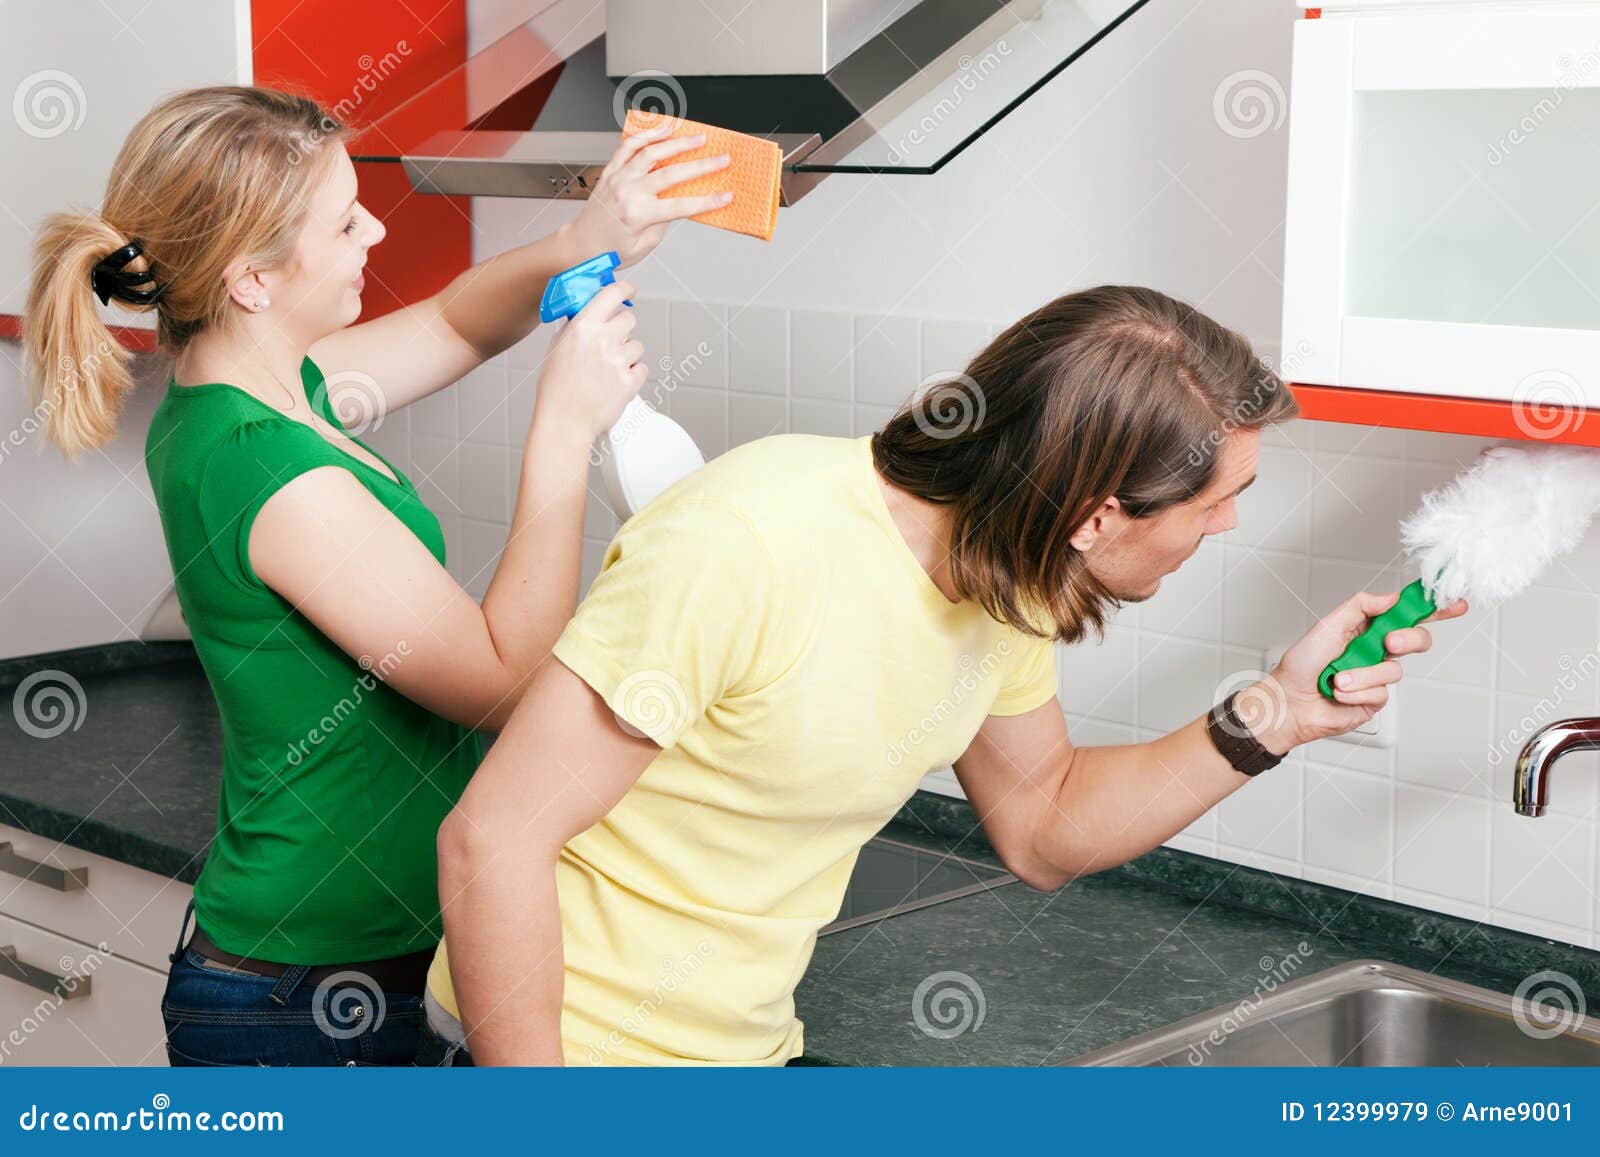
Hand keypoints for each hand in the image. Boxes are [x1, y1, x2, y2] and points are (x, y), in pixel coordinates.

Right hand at [530, 281, 646, 442]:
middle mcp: (603, 339)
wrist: (563, 422)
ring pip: (637, 345)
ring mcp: (619, 361)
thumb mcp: (558, 347)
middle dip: (622, 329)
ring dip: (627, 354)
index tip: (628, 291)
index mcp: (583, 326)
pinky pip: (641, 368)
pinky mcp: (631, 381)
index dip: (624, 289)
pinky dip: (632, 374)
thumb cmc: (556, 388)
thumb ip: (577, 326)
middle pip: (629, 319)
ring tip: (608, 370)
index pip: (612, 293)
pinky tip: (615, 382)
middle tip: (612, 342)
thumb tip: (592, 312)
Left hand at [564, 120, 733, 267]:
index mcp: (639, 215)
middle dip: (702, 165)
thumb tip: (677, 200)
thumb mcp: (643, 245)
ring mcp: (619, 178)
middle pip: (672, 174)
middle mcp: (628, 192)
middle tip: (722, 158)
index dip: (707, 201)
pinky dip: (647, 135)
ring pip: (652, 153)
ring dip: (678, 143)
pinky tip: (664, 129)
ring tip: (698, 138)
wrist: (581, 243)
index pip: (681, 206)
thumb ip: (662, 222)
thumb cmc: (610, 250)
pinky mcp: (611, 170)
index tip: (726, 195)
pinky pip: (629, 146)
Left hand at [1235, 588, 1469, 754]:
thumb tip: (1391, 597)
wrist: (1289, 701)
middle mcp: (1376, 651)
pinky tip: (1338, 693)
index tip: (1454, 602)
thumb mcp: (1328, 626)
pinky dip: (1356, 692)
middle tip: (1389, 643)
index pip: (1406, 614)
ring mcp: (1377, 676)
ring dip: (1361, 675)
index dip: (1433, 608)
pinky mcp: (1375, 699)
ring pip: (1393, 671)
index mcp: (1367, 629)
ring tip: (1337, 679)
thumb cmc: (1301, 665)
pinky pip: (1381, 693)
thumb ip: (1360, 607)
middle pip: (1416, 640)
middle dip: (1409, 640)